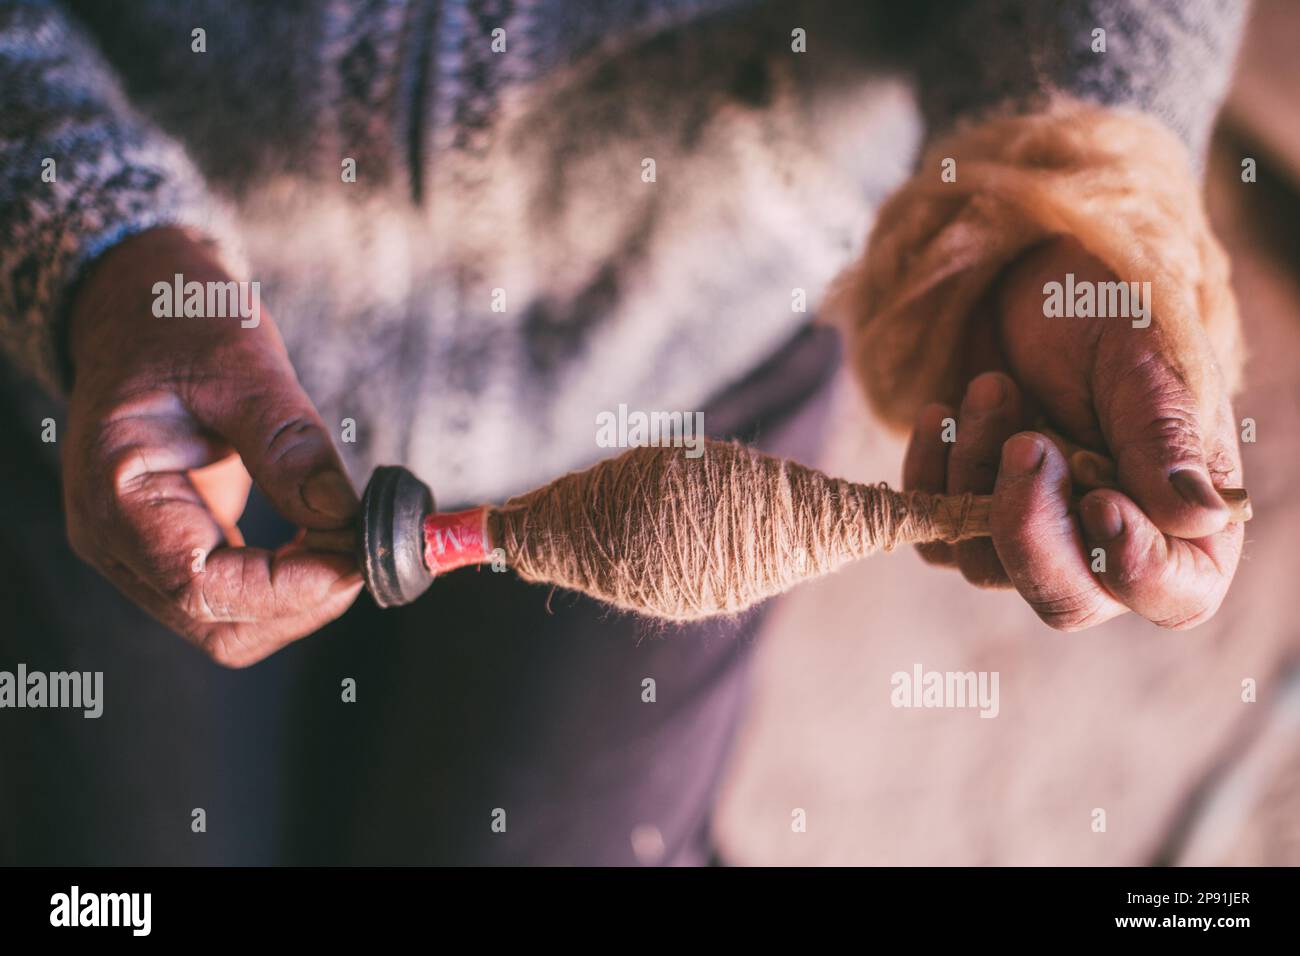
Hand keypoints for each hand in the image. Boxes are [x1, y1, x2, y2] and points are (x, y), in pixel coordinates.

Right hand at [64, 227, 361, 665]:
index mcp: (117, 492)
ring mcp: (137, 552)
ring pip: (227, 626)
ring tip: (345, 537)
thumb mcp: (243, 365)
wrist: (140, 311)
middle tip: (362, 548)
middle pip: (216, 626)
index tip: (356, 554)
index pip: (201, 587)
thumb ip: (288, 442)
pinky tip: (321, 542)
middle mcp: (114, 539)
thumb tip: (338, 513)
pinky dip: (285, 585)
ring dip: (298, 599)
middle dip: (300, 602)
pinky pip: (231, 599)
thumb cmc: (182, 327)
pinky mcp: (170, 550)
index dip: (287, 589)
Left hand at [903, 235, 1242, 629]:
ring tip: (994, 386)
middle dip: (1030, 527)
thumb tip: (1199, 519)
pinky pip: (933, 532)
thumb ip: (1164, 438)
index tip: (1098, 498)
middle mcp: (1111, 541)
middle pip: (1067, 599)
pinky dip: (930, 476)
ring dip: (979, 475)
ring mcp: (1035, 531)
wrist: (1030, 270)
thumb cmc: (1107, 306)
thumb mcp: (1143, 360)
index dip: (1130, 563)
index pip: (1170, 592)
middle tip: (1025, 441)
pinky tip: (940, 411)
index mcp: (1187, 518)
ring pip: (986, 565)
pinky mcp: (970, 511)